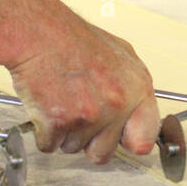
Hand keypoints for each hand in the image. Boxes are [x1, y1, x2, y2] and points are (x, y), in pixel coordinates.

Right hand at [8, 17, 160, 164]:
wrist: (41, 33)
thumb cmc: (74, 40)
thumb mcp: (121, 56)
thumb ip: (132, 90)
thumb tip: (137, 116)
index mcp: (137, 89)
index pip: (145, 138)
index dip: (128, 141)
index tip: (120, 140)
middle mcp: (117, 105)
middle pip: (104, 152)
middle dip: (89, 140)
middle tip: (78, 114)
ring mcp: (89, 116)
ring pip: (74, 148)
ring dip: (64, 133)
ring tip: (61, 101)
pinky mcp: (59, 123)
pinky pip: (49, 145)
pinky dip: (43, 132)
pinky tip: (46, 105)